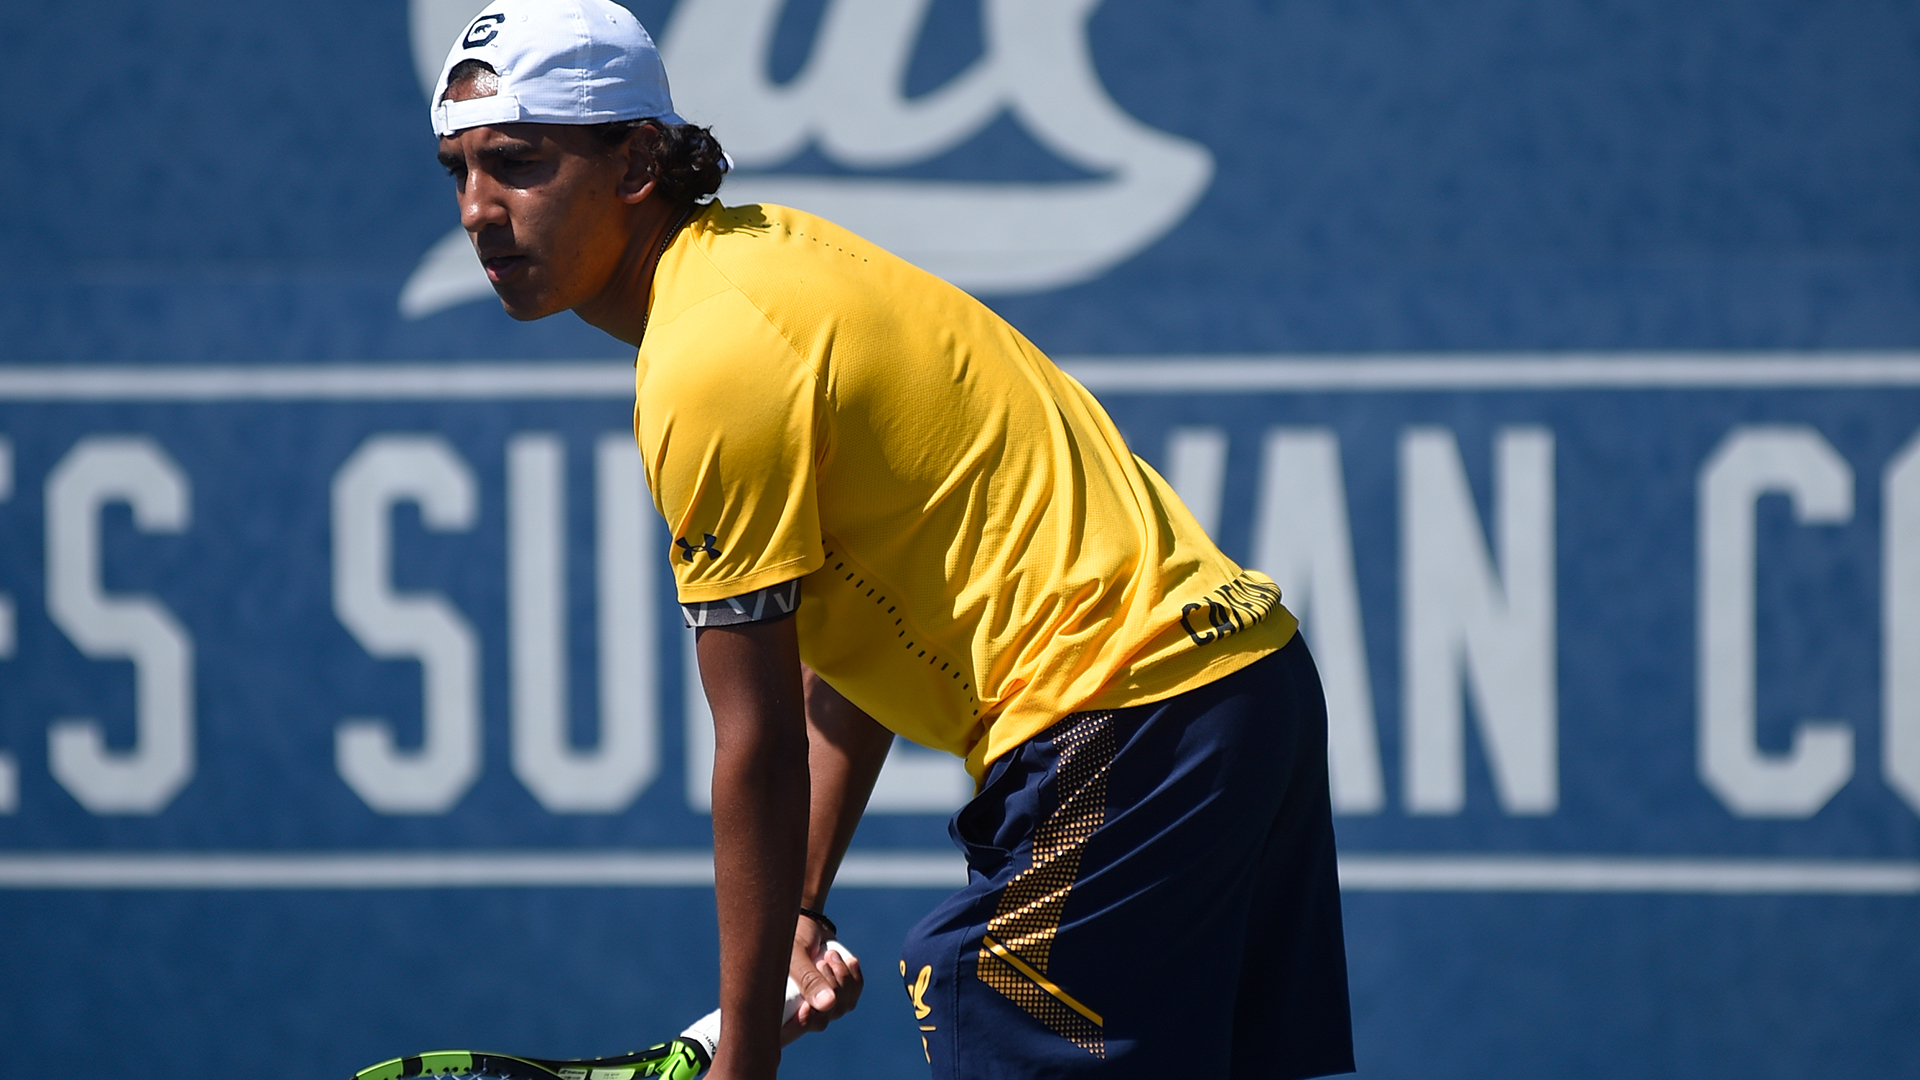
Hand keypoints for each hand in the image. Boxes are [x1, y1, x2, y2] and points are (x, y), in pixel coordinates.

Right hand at [781, 915, 862, 1043]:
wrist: (807, 924)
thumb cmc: (790, 938)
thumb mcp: (795, 956)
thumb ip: (808, 980)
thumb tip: (828, 1004)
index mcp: (781, 1006)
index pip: (787, 1033)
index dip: (798, 1026)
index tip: (805, 1008)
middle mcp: (802, 1011)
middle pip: (822, 1020)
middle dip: (828, 990)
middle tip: (821, 962)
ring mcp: (823, 1006)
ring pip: (841, 1008)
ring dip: (841, 980)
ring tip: (829, 956)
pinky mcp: (840, 995)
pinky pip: (854, 995)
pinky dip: (853, 977)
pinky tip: (846, 960)